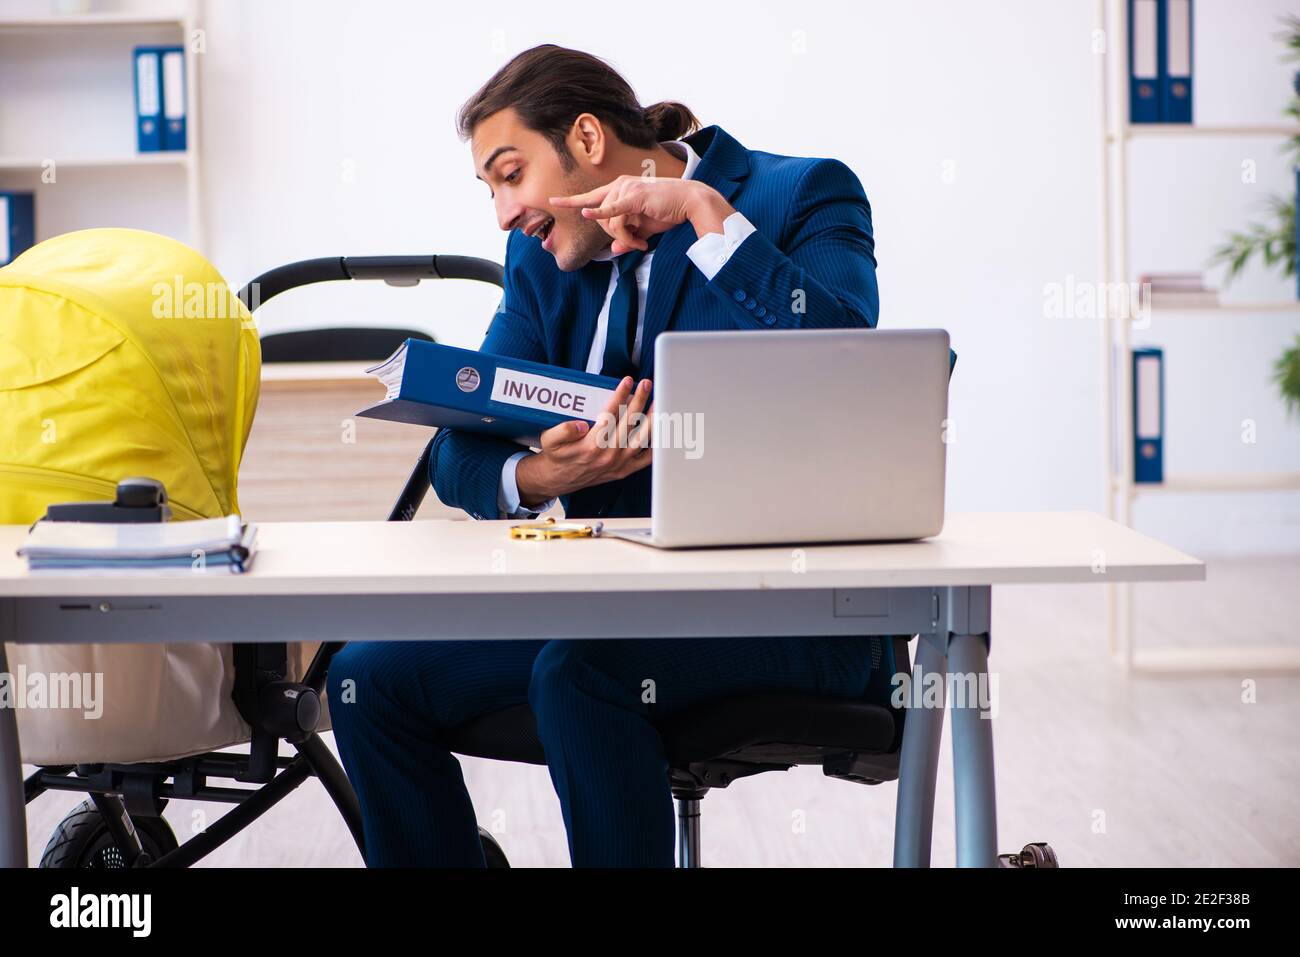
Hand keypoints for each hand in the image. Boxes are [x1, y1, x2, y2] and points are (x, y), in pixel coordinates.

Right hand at [515, 375, 653, 505]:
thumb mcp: (550, 440)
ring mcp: (619, 463)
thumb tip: (580, 424)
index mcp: (591, 445)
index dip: (620, 395)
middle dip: (639, 399)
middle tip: (646, 383)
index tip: (628, 381)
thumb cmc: (557, 456)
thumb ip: (563, 430)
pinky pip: (647, 458)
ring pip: (642, 438)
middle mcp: (608, 454)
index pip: (610, 414)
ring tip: (658, 401)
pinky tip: (661, 429)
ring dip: (652, 418)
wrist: (560, 479)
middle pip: (629, 422)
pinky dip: (657, 444)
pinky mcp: (625, 470)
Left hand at [550, 177, 733, 254]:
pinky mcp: (634, 196)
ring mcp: (626, 188)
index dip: (571, 201)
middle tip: (635, 245)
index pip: (591, 195)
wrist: (689, 202)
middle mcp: (619, 184)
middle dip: (615, 236)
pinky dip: (601, 215)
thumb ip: (628, 238)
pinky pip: (613, 211)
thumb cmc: (668, 212)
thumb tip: (613, 251)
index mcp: (619, 189)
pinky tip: (588, 214)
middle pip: (601, 217)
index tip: (553, 202)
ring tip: (641, 243)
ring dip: (624, 238)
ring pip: (610, 222)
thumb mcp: (644, 229)